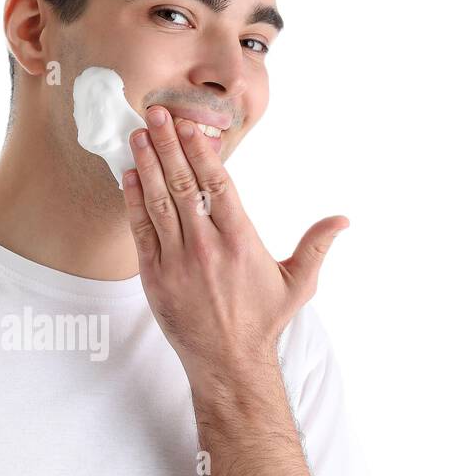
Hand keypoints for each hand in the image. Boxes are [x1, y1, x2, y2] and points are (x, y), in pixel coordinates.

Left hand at [122, 105, 347, 393]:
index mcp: (241, 240)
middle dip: (168, 144)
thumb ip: (316, 246)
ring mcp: (176, 261)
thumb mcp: (298, 284)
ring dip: (147, 164)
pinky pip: (141, 230)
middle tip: (156, 113)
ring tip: (138, 134)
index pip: (217, 183)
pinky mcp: (154, 276)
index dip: (201, 150)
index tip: (190, 124)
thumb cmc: (263, 321)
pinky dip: (133, 200)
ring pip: (158, 201)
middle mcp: (206, 246)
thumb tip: (344, 219)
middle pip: (183, 183)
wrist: (228, 362)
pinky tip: (130, 174)